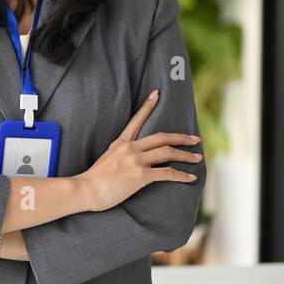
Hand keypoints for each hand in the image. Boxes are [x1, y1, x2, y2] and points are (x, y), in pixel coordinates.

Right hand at [76, 89, 202, 213]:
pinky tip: (190, 178)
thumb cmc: (94, 179)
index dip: (148, 106)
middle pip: (162, 137)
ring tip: (197, 158)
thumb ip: (120, 154)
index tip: (156, 94)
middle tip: (195, 139)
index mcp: (121, 143)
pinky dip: (181, 175)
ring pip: (168, 153)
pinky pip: (166, 173)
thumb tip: (131, 158)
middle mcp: (130, 148)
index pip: (136, 120)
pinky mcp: (140, 175)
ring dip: (186, 155)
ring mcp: (136, 161)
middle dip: (181, 138)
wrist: (85, 190)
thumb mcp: (106, 159)